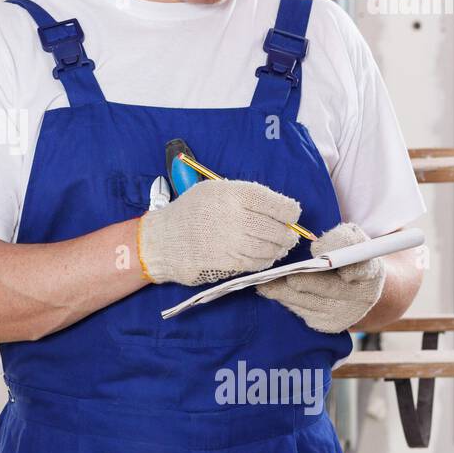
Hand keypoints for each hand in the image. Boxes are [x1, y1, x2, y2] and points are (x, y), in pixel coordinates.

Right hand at [137, 178, 300, 285]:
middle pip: (276, 229)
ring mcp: (231, 241)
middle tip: (288, 236)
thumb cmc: (189, 212)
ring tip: (277, 247)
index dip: (290, 212)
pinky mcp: (227, 261)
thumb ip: (244, 196)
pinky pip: (256, 263)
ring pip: (269, 248)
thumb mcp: (213, 190)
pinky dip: (264, 261)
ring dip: (278, 249)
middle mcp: (234, 216)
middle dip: (287, 234)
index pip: (276, 204)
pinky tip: (262, 257)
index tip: (291, 215)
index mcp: (233, 194)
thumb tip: (278, 209)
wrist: (162, 239)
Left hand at [256, 221, 385, 332]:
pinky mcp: (328, 325)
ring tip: (264, 283)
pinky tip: (272, 290)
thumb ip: (340, 238)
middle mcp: (361, 296)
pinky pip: (302, 312)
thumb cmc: (349, 255)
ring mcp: (345, 314)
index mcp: (371, 270)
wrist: (358, 287)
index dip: (354, 270)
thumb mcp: (350, 238)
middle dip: (306, 282)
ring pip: (309, 303)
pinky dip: (287, 300)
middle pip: (329, 289)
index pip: (363, 268)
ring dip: (286, 292)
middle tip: (284, 277)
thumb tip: (318, 251)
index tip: (338, 269)